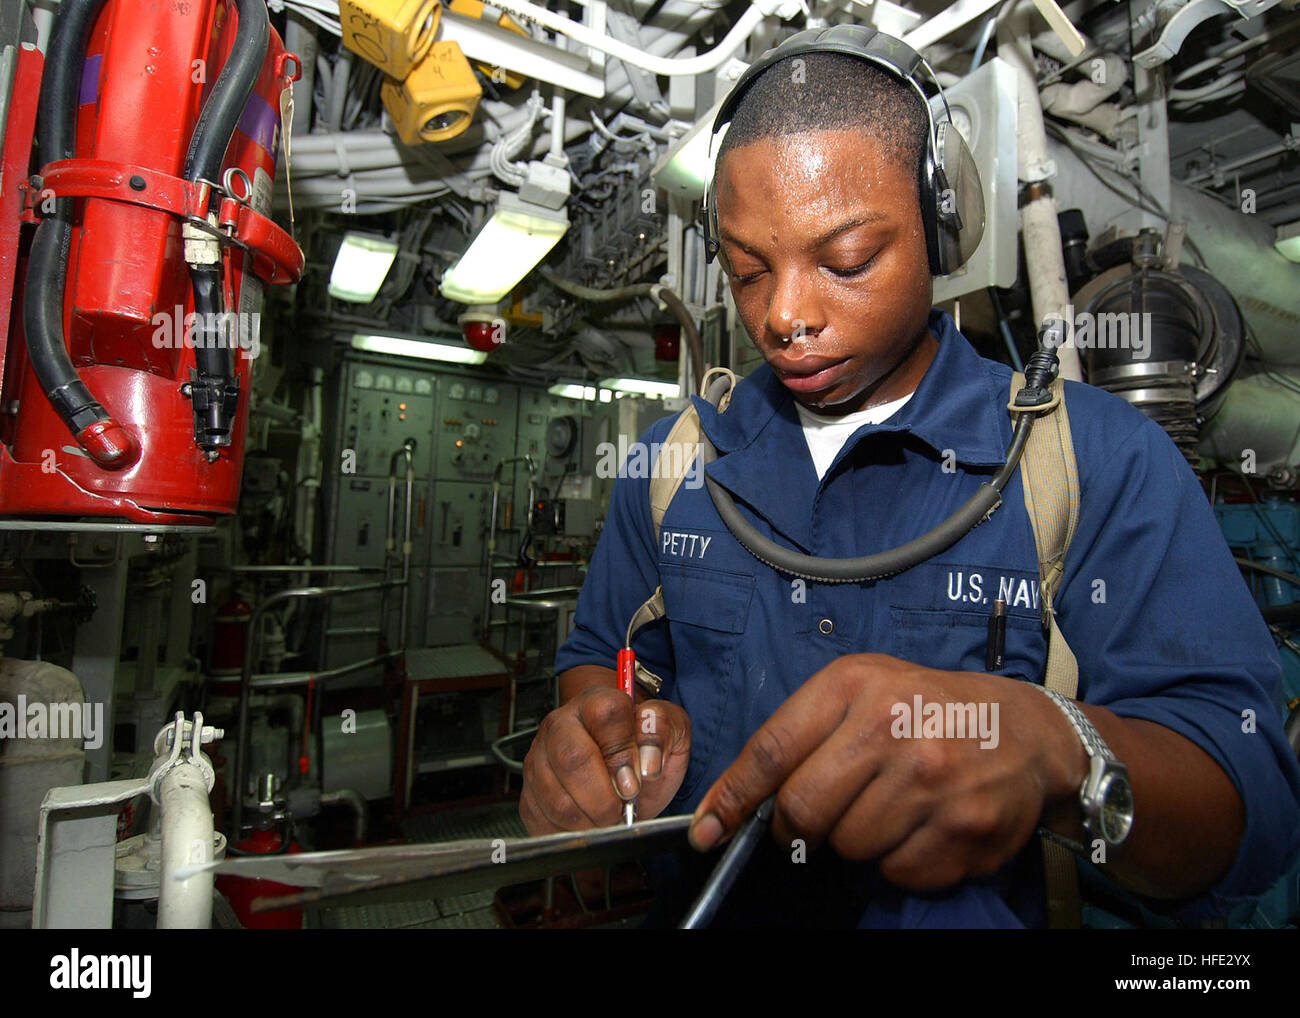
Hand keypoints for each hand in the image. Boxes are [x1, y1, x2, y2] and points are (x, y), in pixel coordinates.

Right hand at [520, 687, 691, 834]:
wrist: (622, 770)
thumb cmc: (642, 750)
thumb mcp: (670, 732)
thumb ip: (663, 731)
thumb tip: (647, 762)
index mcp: (597, 702)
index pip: (606, 714)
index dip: (624, 752)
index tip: (637, 779)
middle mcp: (561, 725)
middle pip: (573, 759)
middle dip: (604, 796)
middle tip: (623, 806)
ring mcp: (539, 758)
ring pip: (558, 797)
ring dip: (592, 818)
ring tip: (609, 814)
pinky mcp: (529, 792)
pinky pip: (546, 820)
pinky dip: (575, 830)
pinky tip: (590, 820)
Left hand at [687, 653, 1083, 890]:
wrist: (1026, 730)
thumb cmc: (926, 707)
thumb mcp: (861, 688)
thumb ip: (800, 733)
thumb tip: (735, 802)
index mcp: (857, 685)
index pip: (772, 751)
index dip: (731, 797)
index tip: (707, 830)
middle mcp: (893, 729)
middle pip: (803, 810)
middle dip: (799, 826)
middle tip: (819, 816)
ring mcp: (933, 783)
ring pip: (848, 848)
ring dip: (856, 840)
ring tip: (890, 805)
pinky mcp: (965, 831)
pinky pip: (896, 873)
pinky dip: (899, 861)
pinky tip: (921, 825)